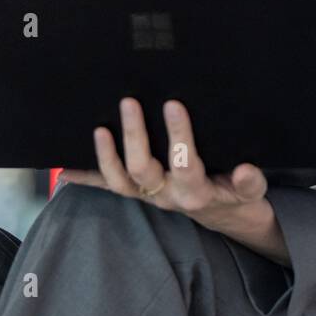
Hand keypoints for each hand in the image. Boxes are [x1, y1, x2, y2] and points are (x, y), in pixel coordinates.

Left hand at [59, 97, 270, 228]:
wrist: (222, 213)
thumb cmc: (235, 193)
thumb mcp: (251, 191)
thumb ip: (249, 181)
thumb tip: (245, 170)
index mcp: (195, 191)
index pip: (184, 163)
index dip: (178, 136)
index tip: (173, 104)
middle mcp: (166, 195)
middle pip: (143, 170)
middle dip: (134, 136)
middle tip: (129, 102)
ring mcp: (147, 194)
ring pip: (119, 181)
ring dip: (105, 156)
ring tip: (99, 129)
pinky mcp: (136, 192)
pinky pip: (107, 186)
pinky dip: (85, 179)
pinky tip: (64, 170)